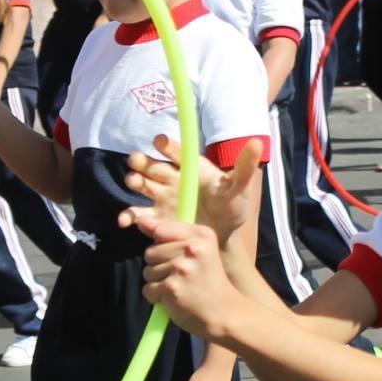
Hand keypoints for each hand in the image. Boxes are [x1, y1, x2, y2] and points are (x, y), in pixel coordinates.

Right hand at [118, 131, 260, 247]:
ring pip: (141, 184)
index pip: (176, 151)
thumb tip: (257, 142)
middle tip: (136, 161)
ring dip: (133, 181)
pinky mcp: (156, 218)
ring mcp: (162, 198)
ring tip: (133, 183)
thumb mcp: (240, 189)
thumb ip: (244, 168)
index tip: (159, 142)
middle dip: (142, 161)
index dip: (167, 145)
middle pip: (152, 165)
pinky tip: (125, 221)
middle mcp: (173, 179)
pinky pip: (137, 214)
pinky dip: (128, 216)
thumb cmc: (232, 209)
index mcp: (192, 168)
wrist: (222, 239)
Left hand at [137, 218, 236, 339]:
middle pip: (150, 252)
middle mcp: (192, 248)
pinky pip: (148, 289)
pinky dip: (156, 297)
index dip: (160, 244)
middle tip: (181, 277)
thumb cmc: (209, 282)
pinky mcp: (171, 287)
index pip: (161, 229)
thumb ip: (171, 234)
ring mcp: (181, 268)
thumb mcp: (200, 251)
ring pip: (147, 271)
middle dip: (159, 266)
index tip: (172, 257)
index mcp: (202, 235)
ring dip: (158, 282)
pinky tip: (175, 299)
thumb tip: (141, 221)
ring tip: (180, 288)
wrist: (225, 313)